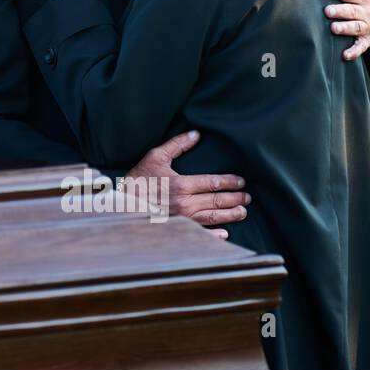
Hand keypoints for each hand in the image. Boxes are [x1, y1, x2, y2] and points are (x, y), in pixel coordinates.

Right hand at [125, 130, 249, 239]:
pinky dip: (215, 235)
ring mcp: (182, 219)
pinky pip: (201, 234)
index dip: (230, 182)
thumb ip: (177, 145)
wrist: (122, 203)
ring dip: (231, 215)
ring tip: (242, 212)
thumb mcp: (155, 157)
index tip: (240, 182)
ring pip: (213, 217)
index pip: (213, 183)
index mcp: (182, 184)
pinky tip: (224, 233)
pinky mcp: (177, 229)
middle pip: (217, 201)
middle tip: (247, 197)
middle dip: (235, 198)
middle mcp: (185, 203)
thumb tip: (196, 134)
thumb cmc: (137, 179)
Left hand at [323, 0, 369, 61]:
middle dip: (340, 11)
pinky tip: (345, 56)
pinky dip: (354, 51)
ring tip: (333, 28)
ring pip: (356, 28)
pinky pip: (360, 46)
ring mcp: (366, 26)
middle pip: (351, 11)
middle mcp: (364, 11)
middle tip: (326, 11)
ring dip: (345, 29)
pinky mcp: (366, 40)